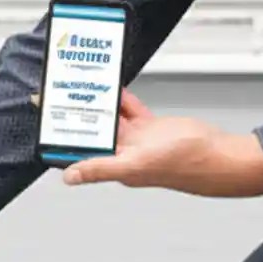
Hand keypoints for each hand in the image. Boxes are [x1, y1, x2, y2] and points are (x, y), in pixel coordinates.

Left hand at [63, 90, 262, 196]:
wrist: (218, 154)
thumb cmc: (183, 164)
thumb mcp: (135, 165)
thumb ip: (100, 169)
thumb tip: (69, 177)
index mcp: (113, 163)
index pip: (78, 148)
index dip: (61, 134)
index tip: (44, 117)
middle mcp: (121, 151)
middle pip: (89, 130)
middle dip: (73, 113)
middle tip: (54, 92)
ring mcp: (136, 139)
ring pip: (108, 117)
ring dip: (95, 102)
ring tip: (76, 84)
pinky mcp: (151, 127)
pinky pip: (130, 109)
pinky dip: (121, 97)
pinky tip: (109, 84)